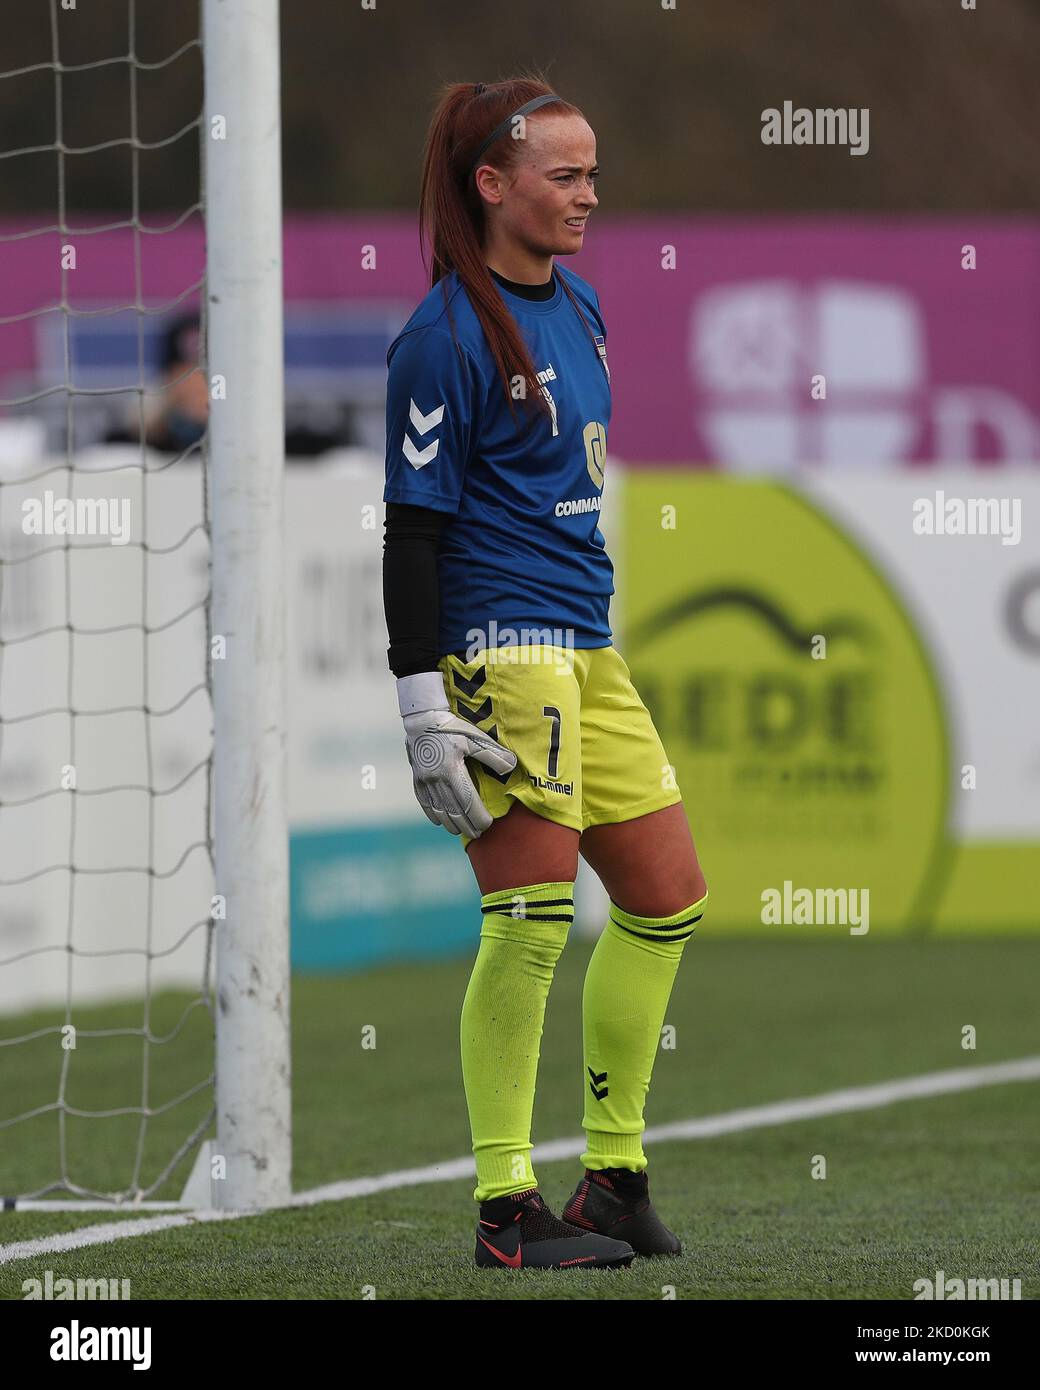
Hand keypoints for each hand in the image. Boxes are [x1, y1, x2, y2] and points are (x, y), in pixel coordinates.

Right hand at [398, 671, 516, 836]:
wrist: (422, 719)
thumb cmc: (453, 727)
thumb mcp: (475, 738)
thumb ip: (493, 755)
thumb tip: (512, 768)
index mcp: (452, 771)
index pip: (468, 801)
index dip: (478, 816)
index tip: (488, 825)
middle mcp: (436, 780)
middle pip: (453, 810)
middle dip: (467, 825)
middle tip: (478, 834)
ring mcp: (425, 781)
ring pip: (438, 810)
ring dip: (451, 824)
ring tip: (462, 832)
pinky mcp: (417, 779)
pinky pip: (424, 802)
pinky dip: (433, 814)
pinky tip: (440, 822)